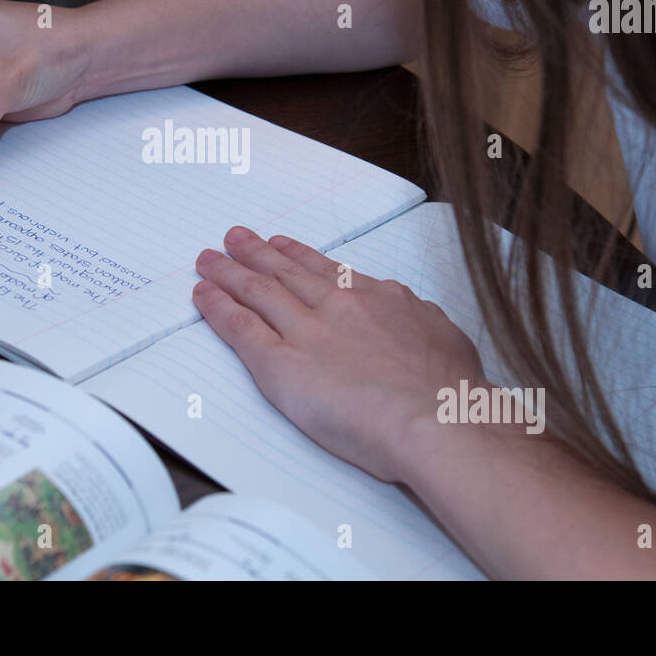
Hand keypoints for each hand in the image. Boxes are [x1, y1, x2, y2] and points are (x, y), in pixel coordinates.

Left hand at [192, 226, 486, 482]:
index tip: (283, 245)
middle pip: (287, 272)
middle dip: (258, 252)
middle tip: (236, 237)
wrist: (437, 417)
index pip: (329, 272)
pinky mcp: (281, 365)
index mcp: (379, 299)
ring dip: (230, 271)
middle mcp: (339, 306)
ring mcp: (307, 332)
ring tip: (210, 258)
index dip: (300, 256)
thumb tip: (415, 317)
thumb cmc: (451, 391)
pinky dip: (218, 308)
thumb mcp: (444, 336)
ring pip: (258, 291)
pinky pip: (240, 328)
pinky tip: (204, 296)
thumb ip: (420, 323)